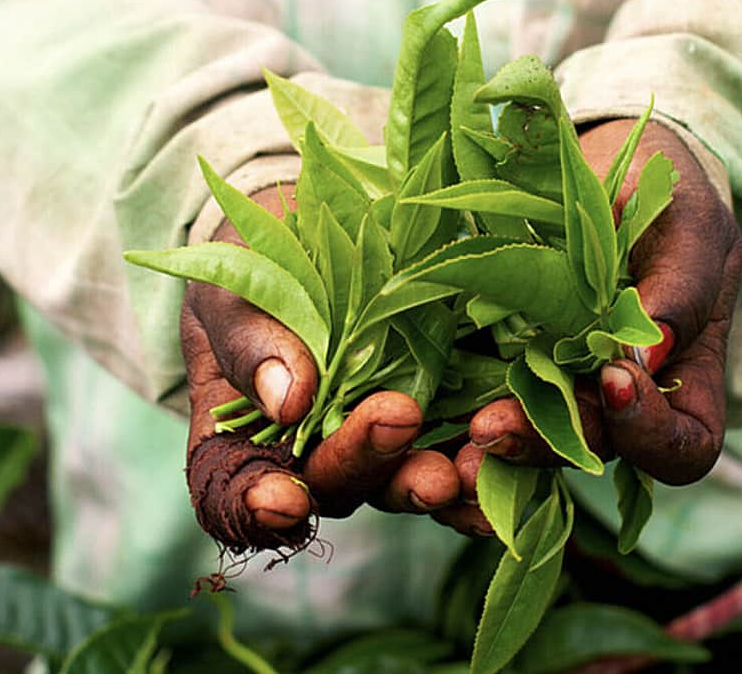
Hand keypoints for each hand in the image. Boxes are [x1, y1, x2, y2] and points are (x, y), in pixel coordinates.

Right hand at [181, 186, 459, 553]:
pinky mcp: (443, 417)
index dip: (254, 510)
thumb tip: (288, 400)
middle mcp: (316, 454)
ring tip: (460, 463)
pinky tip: (505, 444)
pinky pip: (467, 451)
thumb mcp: (237, 287)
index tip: (279, 501)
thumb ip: (250, 340)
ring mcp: (382, 441)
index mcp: (242, 436)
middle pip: (338, 485)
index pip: (236, 495)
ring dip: (435, 480)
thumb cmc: (257, 265)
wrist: (320, 231)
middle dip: (369, 462)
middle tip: (396, 419)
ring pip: (406, 482)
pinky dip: (490, 458)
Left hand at [435, 118, 741, 533]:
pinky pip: (490, 400)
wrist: (603, 165)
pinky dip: (464, 407)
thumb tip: (647, 356)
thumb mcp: (689, 224)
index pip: (684, 447)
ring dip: (499, 437)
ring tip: (465, 426)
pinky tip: (433, 404)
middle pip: (595, 451)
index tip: (616, 378)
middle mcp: (622, 400)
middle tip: (494, 425)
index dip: (652, 434)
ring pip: (534, 437)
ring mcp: (563, 387)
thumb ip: (682, 286)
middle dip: (547, 443)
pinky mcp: (509, 362)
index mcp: (685, 379)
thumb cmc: (665, 193)